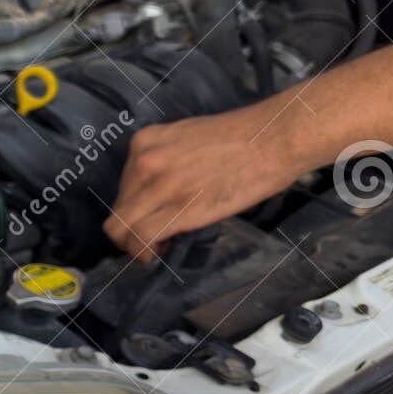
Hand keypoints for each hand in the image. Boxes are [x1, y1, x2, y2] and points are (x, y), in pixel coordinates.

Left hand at [105, 109, 304, 262]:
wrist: (274, 138)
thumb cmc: (242, 138)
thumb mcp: (186, 139)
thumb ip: (165, 162)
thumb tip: (158, 193)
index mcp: (144, 142)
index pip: (123, 187)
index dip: (135, 209)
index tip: (153, 217)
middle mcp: (143, 161)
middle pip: (118, 209)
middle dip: (131, 229)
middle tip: (156, 237)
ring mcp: (157, 185)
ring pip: (120, 229)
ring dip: (134, 245)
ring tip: (159, 247)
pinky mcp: (177, 208)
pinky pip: (141, 239)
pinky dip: (143, 254)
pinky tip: (158, 255)